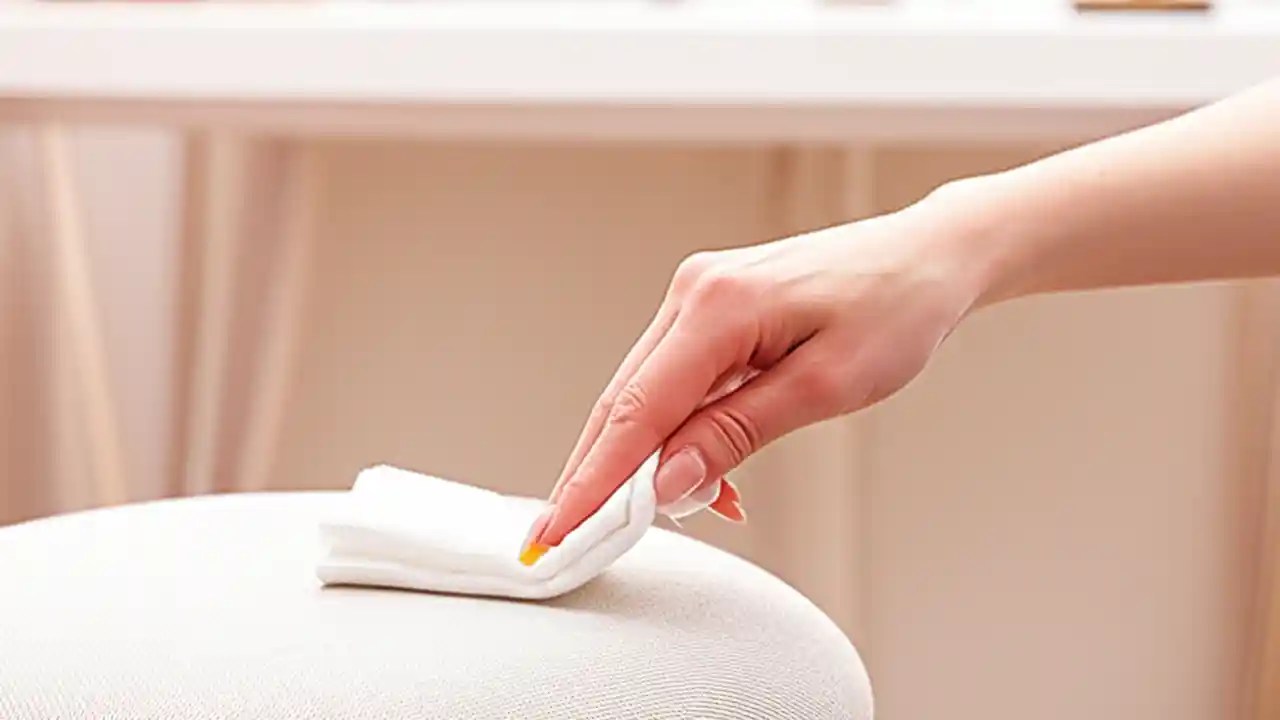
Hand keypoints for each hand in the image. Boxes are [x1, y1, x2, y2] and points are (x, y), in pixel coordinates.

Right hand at [523, 189, 990, 554]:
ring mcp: (698, 299)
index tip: (558, 531)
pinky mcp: (713, 311)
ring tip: (667, 516)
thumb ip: (736, 432)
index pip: (636, 410)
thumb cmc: (896, 310)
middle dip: (598, 477)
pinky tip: (705, 475)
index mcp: (717, 306)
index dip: (593, 480)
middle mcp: (693, 294)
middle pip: (624, 403)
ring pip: (646, 396)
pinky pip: (677, 383)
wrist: (929, 257)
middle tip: (571, 541)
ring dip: (646, 460)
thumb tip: (667, 481)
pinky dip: (679, 433)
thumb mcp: (824, 385)